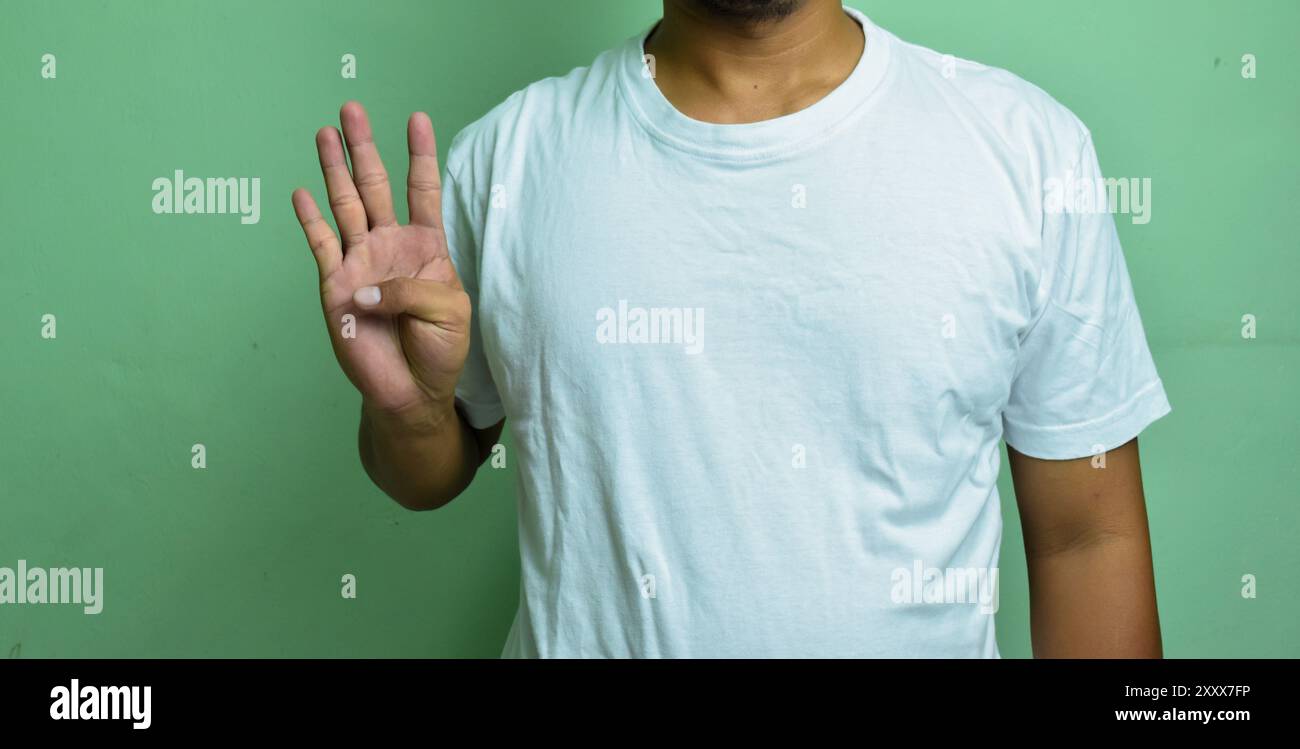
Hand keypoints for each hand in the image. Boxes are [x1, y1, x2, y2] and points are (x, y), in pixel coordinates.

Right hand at [292, 101, 470, 415]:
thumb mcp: (448, 311)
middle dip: (364, 148)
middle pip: (376, 186)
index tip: (417, 118)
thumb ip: (412, 289)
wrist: (412, 390)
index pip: (423, 190)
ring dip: (335, 170)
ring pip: (345, 205)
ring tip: (325, 133)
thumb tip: (364, 286)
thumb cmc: (439, 349)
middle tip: (352, 109)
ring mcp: (360, 262)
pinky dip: (311, 220)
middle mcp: (390, 246)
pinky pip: (321, 246)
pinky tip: (302, 193)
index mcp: (426, 246)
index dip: (420, 155)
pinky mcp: (335, 286)